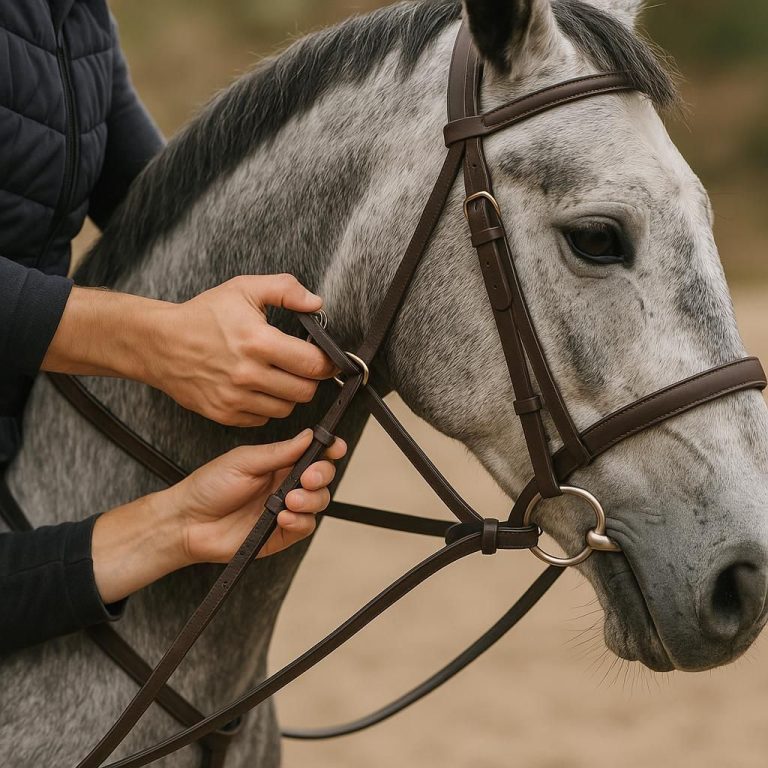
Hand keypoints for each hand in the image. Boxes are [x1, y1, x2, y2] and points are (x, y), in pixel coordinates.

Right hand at [145, 275, 336, 425]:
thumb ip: (285, 290)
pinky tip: (258, 388)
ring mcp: (235, 398)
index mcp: (258, 341)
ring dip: (289, 395)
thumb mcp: (244, 289)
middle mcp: (247, 374)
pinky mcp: (224, 414)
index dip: (328, 363)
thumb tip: (316, 303)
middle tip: (303, 368)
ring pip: (286, 409)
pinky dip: (266, 407)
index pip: (313, 364)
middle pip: (305, 391)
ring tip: (279, 376)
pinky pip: (262, 419)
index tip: (329, 360)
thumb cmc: (203, 315)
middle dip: (310, 380)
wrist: (159, 343)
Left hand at [173, 429, 346, 562]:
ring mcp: (286, 509)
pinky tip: (282, 517)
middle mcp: (286, 484)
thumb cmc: (209, 487)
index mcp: (279, 463)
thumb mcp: (243, 461)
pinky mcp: (282, 534)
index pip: (314, 454)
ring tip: (289, 500)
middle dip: (321, 475)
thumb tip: (309, 435)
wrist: (187, 522)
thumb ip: (279, 451)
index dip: (330, 449)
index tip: (336, 447)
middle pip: (323, 477)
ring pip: (319, 502)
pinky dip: (300, 521)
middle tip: (307, 478)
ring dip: (310, 499)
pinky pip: (306, 527)